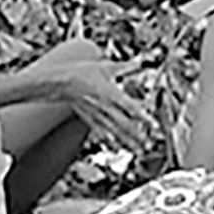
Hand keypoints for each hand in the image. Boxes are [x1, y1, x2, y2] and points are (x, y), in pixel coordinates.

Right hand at [33, 49, 152, 154]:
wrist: (59, 81)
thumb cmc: (82, 72)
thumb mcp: (105, 66)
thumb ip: (124, 67)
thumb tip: (138, 63)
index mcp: (110, 93)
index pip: (131, 107)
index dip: (143, 117)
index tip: (153, 125)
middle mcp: (104, 106)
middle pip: (124, 124)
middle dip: (137, 135)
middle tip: (149, 144)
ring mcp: (96, 113)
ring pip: (114, 130)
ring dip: (126, 141)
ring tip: (138, 150)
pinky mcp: (88, 117)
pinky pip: (100, 130)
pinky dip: (108, 139)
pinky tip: (115, 147)